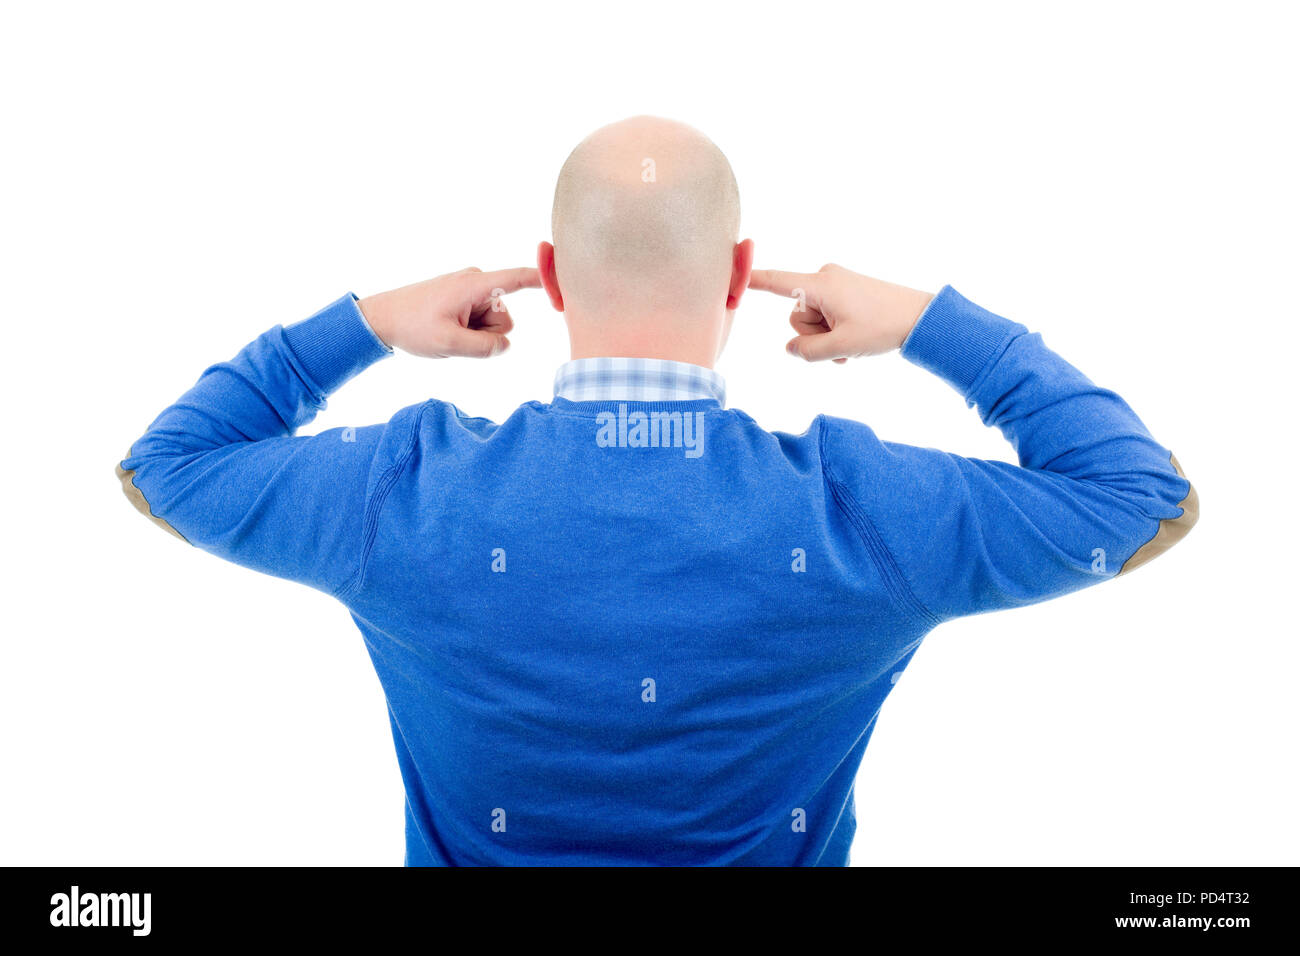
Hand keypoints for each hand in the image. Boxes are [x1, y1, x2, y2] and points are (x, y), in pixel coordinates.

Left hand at [357, 266, 540, 357]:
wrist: (381, 318)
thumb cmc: (412, 326)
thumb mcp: (449, 344)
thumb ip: (485, 348)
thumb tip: (505, 346)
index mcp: (475, 284)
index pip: (519, 278)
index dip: (545, 279)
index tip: (570, 275)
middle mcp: (477, 282)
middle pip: (505, 319)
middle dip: (487, 334)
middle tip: (456, 336)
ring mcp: (470, 291)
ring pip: (493, 324)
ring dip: (475, 336)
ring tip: (448, 333)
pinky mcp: (464, 299)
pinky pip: (480, 322)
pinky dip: (468, 332)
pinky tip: (447, 331)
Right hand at [748, 264, 933, 363]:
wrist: (920, 317)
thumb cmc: (882, 327)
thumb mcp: (840, 347)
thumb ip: (807, 351)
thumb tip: (791, 348)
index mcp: (819, 284)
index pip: (776, 282)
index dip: (751, 280)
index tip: (729, 274)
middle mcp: (824, 278)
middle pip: (797, 316)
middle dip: (813, 335)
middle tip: (842, 344)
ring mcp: (835, 284)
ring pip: (812, 321)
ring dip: (826, 338)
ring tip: (850, 345)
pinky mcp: (845, 291)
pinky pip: (826, 316)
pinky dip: (834, 333)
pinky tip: (851, 344)